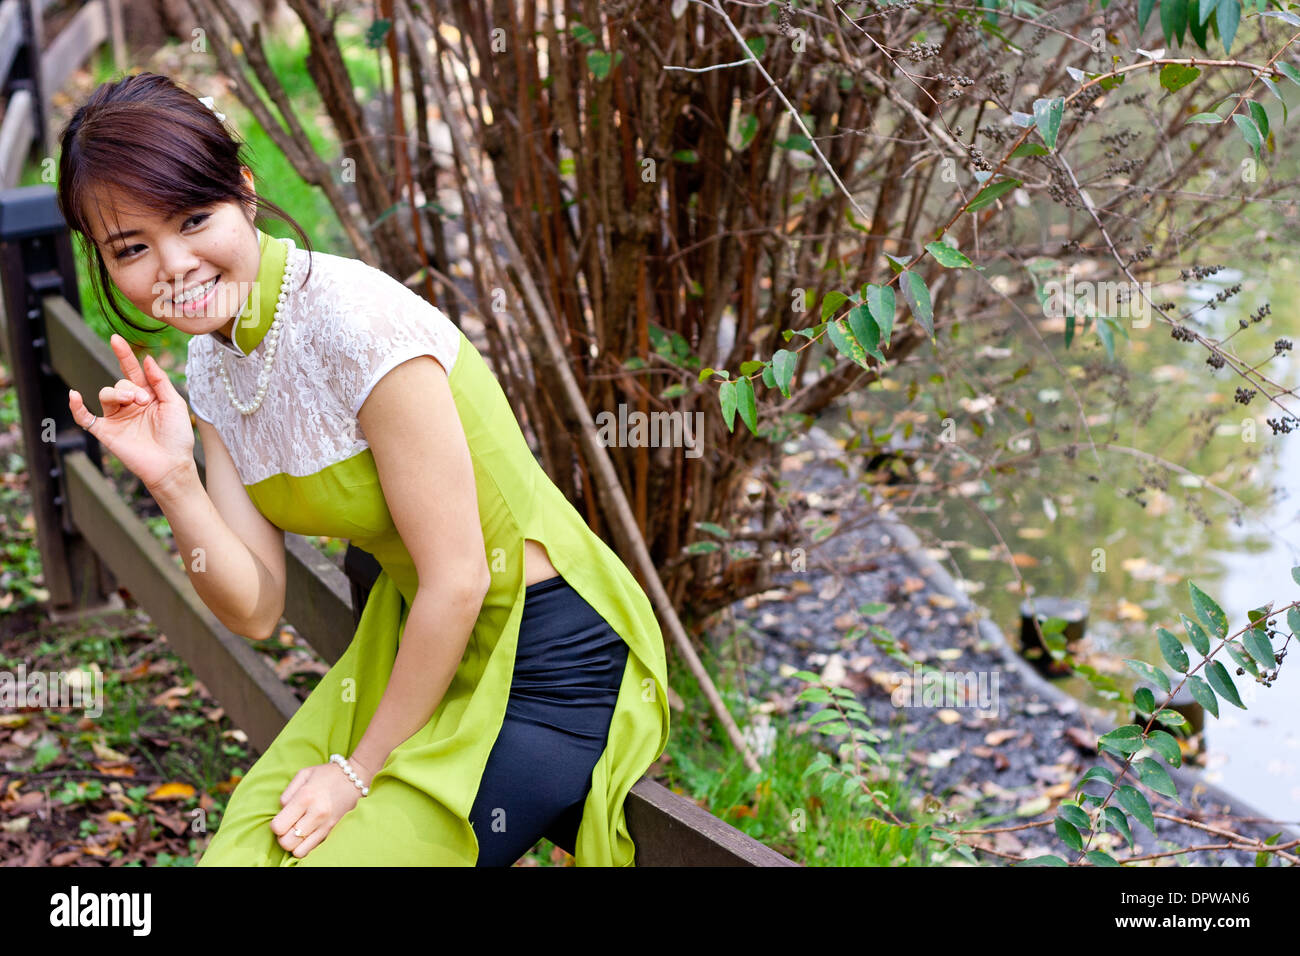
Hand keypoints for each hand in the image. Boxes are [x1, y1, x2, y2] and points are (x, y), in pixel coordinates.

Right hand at [66, 333, 195, 491]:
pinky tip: (74, 396)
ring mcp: (117, 418)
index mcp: (147, 395)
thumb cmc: (177, 435)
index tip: (115, 338)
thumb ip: (160, 381)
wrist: (172, 464)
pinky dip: (77, 407)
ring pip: (105, 394)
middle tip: (144, 400)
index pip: (132, 371)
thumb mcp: (174, 403)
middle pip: (120, 383)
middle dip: (131, 387)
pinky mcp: (107, 432)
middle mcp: (130, 404)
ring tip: (133, 402)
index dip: (124, 354)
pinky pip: (85, 418)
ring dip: (117, 393)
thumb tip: (147, 358)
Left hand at [270, 757, 373, 859]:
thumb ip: (287, 793)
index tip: (282, 818)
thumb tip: (281, 812)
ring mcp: (326, 825)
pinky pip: (312, 849)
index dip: (275, 825)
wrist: (356, 778)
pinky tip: (308, 834)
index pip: (278, 826)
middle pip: (286, 842)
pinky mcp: (333, 831)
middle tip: (289, 826)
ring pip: (299, 851)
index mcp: (305, 797)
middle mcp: (316, 814)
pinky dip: (306, 845)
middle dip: (283, 837)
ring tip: (298, 832)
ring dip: (294, 844)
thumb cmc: (327, 774)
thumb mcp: (304, 774)